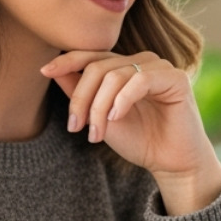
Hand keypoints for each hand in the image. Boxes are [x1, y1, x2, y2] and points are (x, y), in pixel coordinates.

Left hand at [41, 50, 220, 214]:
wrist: (170, 163)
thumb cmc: (139, 141)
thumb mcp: (100, 118)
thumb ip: (80, 94)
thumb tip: (52, 70)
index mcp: (124, 68)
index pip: (91, 56)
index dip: (67, 60)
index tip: (44, 71)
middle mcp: (141, 62)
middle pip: (98, 67)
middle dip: (81, 98)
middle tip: (75, 126)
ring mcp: (159, 67)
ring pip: (115, 75)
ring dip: (99, 106)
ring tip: (97, 133)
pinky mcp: (175, 78)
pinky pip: (140, 79)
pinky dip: (123, 99)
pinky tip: (116, 118)